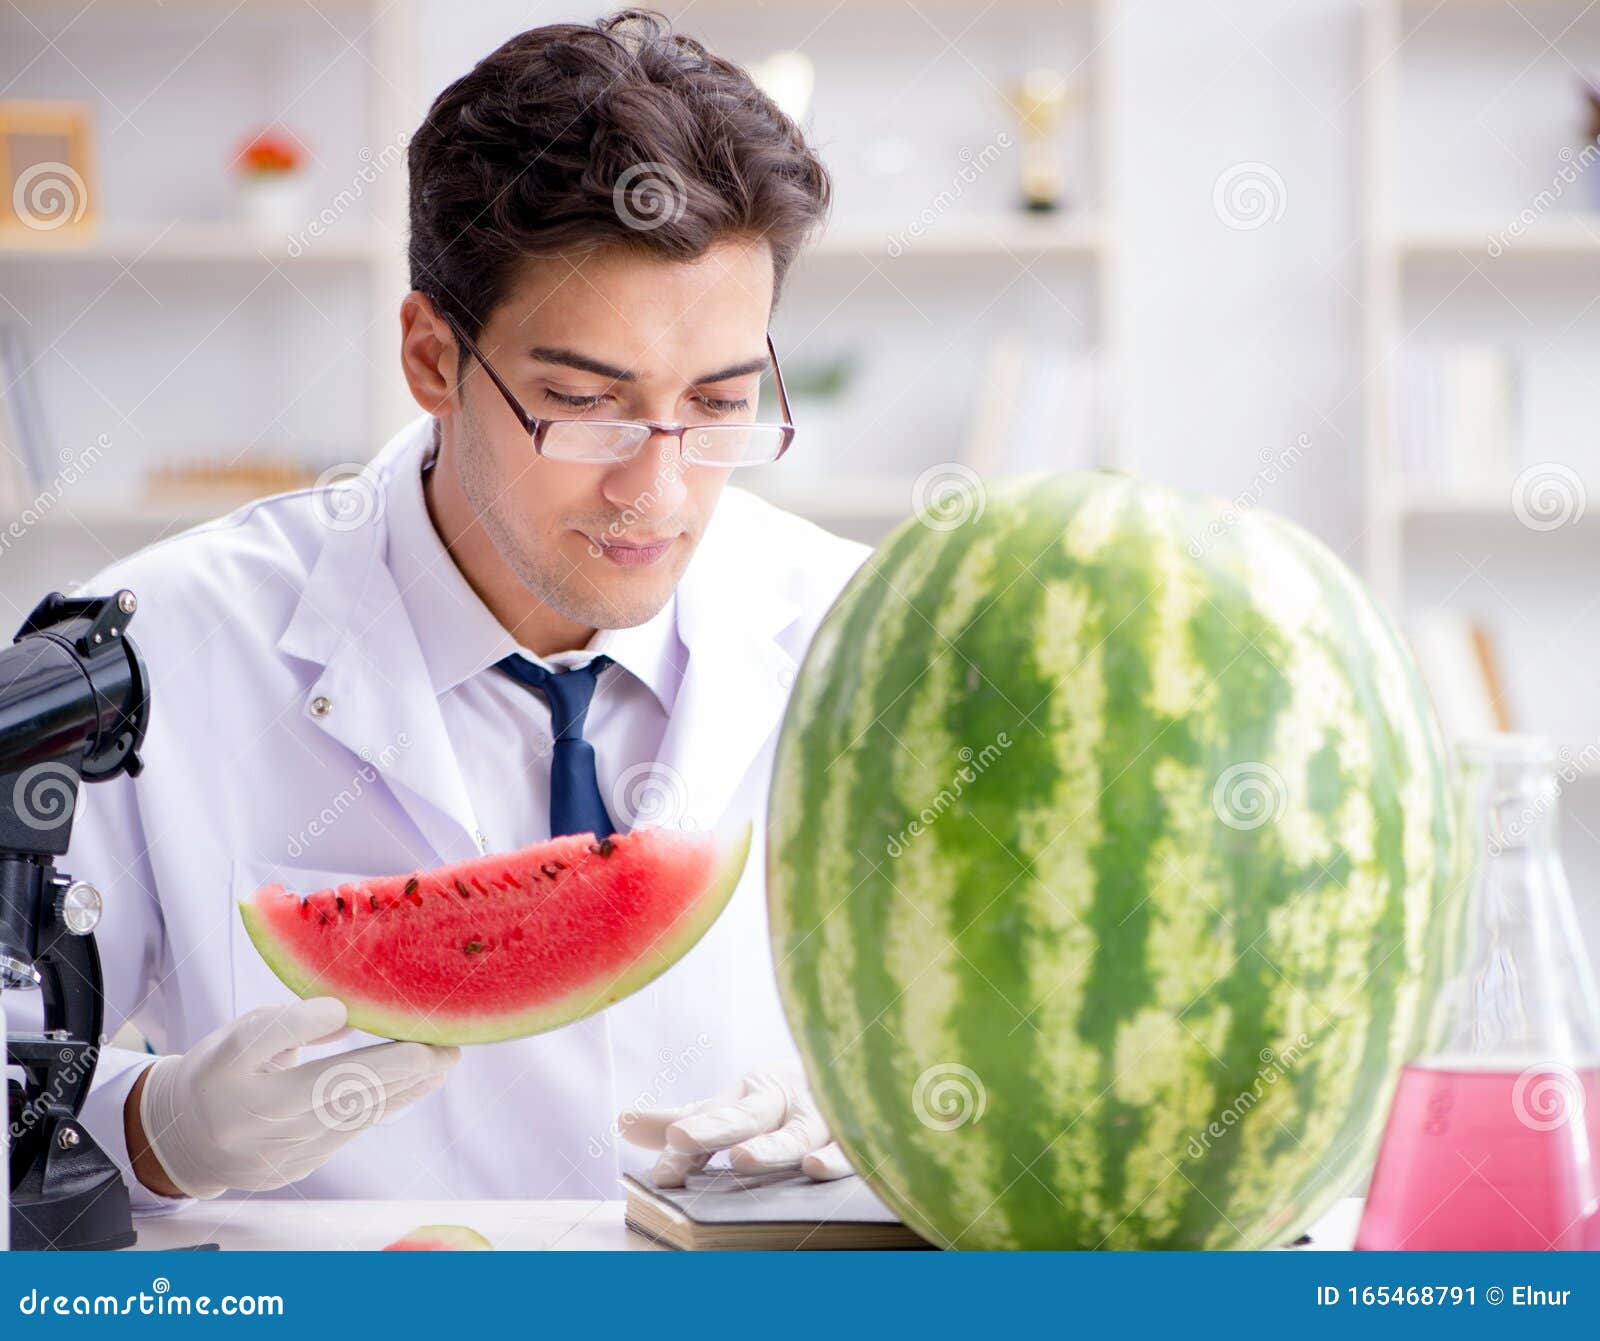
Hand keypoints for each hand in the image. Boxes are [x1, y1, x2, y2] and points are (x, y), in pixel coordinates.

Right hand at [129, 997, 458, 1198]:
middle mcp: (247, 1116)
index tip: (346, 1008)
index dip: (303, 1023)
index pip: (264, 1041)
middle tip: (443, 1045)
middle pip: (327, 1086)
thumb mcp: (239, 1035)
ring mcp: (274, 1149)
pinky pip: (350, 1131)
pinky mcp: (297, 1167)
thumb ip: (287, 1023)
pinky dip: (387, 1103)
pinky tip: (419, 1082)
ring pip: (350, 1114)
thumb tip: (345, 1014)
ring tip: (445, 1060)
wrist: (185, 1141)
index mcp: (225, 1071)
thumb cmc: (221, 1072)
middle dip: (394, 1066)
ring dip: (404, 1087)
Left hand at [619, 1064, 852, 1186]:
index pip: (712, 1116)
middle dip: (713, 1129)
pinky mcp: (858, 1135)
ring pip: (795, 1133)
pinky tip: (816, 1167)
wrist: (865, 1066)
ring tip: (742, 1159)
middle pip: (746, 1116)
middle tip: (679, 1140)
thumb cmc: (788, 1097)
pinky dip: (836, 1157)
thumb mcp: (737, 1104)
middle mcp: (785, 1103)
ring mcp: (822, 1118)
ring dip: (770, 1146)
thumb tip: (622, 1122)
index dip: (686, 1138)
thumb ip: (686, 1117)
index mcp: (753, 1095)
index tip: (659, 1166)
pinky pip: (850, 1148)